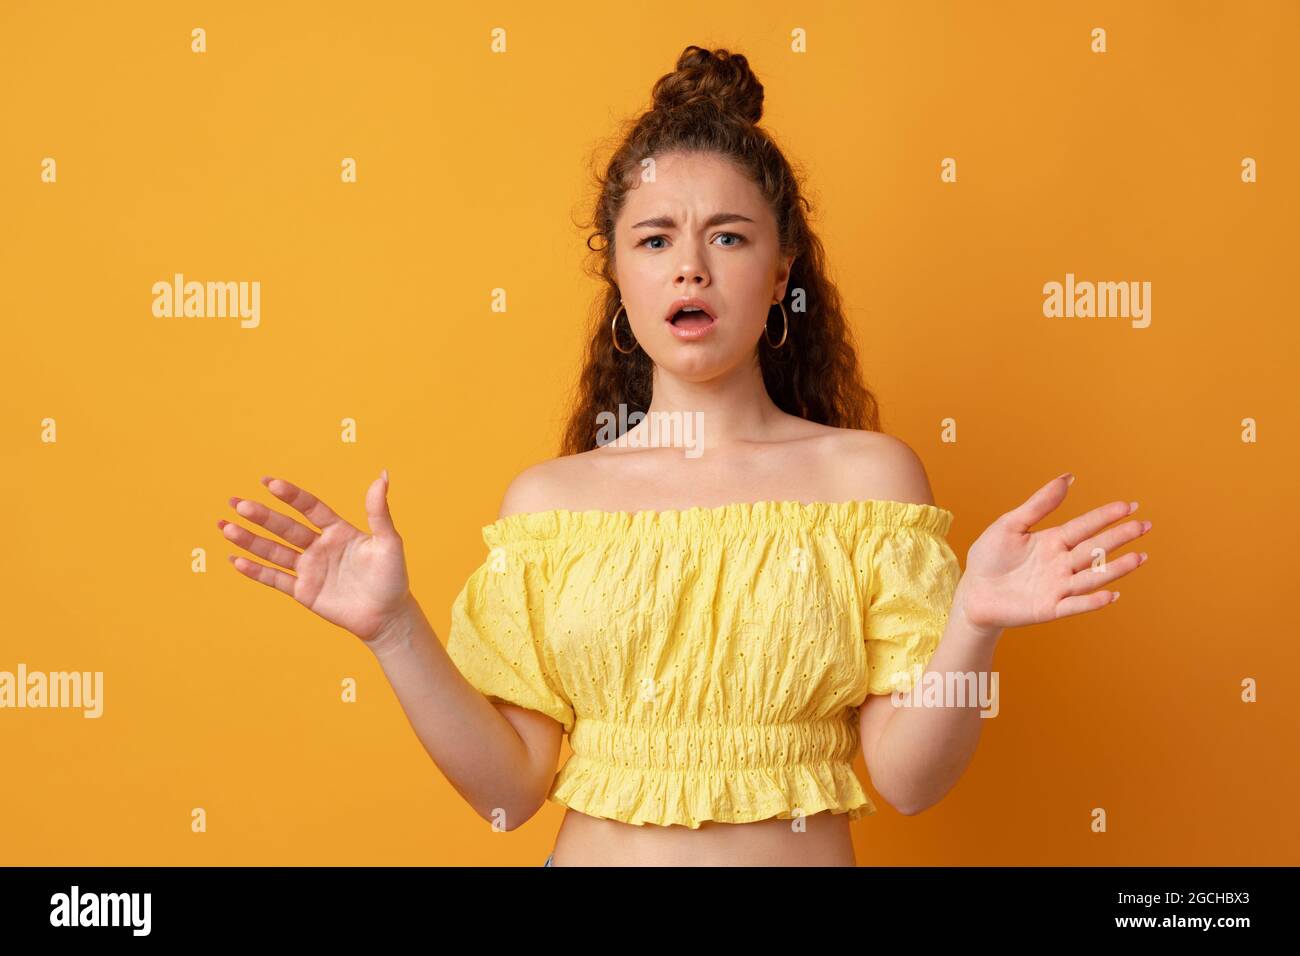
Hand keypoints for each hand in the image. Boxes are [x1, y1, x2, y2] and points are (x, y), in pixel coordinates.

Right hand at [217, 471, 412, 643]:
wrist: (388, 617)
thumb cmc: (392, 578)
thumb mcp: (388, 542)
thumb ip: (379, 512)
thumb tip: (381, 475)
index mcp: (338, 530)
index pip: (309, 508)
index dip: (290, 495)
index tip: (268, 482)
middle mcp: (319, 546)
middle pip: (285, 528)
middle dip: (261, 516)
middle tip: (237, 503)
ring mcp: (309, 569)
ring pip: (274, 551)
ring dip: (249, 540)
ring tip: (224, 526)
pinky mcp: (303, 591)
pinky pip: (275, 579)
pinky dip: (255, 571)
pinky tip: (235, 560)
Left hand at [955, 473, 1151, 635]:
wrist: (973, 592)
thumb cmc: (990, 558)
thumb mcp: (1010, 525)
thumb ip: (1039, 504)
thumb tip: (1068, 477)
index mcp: (1053, 541)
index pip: (1085, 526)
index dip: (1106, 516)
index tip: (1129, 506)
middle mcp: (1061, 564)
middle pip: (1094, 549)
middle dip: (1119, 538)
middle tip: (1144, 526)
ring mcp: (1058, 587)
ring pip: (1091, 577)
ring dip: (1115, 569)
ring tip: (1139, 558)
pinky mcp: (1049, 608)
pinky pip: (1074, 605)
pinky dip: (1091, 601)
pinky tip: (1110, 594)